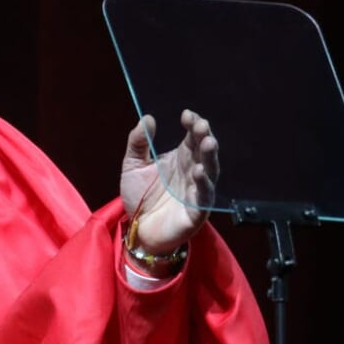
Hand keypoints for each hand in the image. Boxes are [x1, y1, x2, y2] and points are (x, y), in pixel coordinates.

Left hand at [120, 109, 218, 253]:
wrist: (137, 229)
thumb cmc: (139, 197)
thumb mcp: (133, 166)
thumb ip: (138, 143)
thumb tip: (147, 118)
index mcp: (181, 158)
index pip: (192, 138)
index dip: (193, 125)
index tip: (187, 114)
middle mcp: (192, 172)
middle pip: (204, 151)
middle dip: (204, 136)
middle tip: (201, 125)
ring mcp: (197, 191)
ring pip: (210, 171)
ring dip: (209, 157)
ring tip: (207, 142)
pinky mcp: (196, 211)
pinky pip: (204, 196)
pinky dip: (203, 184)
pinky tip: (199, 172)